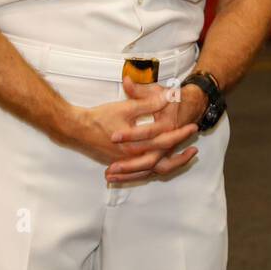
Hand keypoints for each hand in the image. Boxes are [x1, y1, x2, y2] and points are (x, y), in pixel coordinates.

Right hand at [54, 89, 197, 181]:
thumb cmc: (99, 118)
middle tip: (194, 150)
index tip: (192, 128)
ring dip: (170, 165)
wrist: (76, 129)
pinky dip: (153, 169)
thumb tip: (167, 97)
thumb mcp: (126, 107)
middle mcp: (132, 159)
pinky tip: (161, 163)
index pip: (165, 142)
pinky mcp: (120, 164)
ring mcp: (126, 163)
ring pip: (152, 171)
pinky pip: (141, 172)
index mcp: (136, 146)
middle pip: (162, 164)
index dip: (180, 135)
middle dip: (180, 157)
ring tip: (184, 157)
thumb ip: (148, 103)